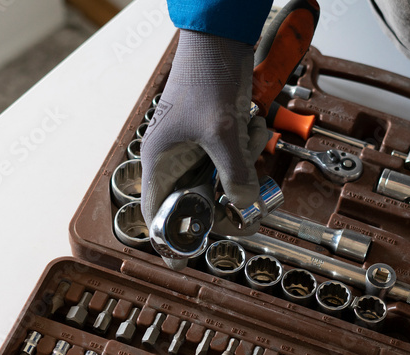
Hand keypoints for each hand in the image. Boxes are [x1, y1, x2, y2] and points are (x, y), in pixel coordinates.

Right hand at [140, 30, 268, 234]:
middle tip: (251, 206)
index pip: (156, 212)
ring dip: (244, 164)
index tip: (180, 262)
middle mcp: (174, 159)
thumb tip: (245, 207)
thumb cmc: (206, 76)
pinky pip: (234, 159)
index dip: (167, 240)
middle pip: (197, 201)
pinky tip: (253, 124)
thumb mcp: (224, 132)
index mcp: (160, 161)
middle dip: (228, 196)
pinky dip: (249, 147)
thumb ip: (235, 174)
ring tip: (251, 134)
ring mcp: (195, 148)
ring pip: (222, 179)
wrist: (221, 37)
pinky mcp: (215, 137)